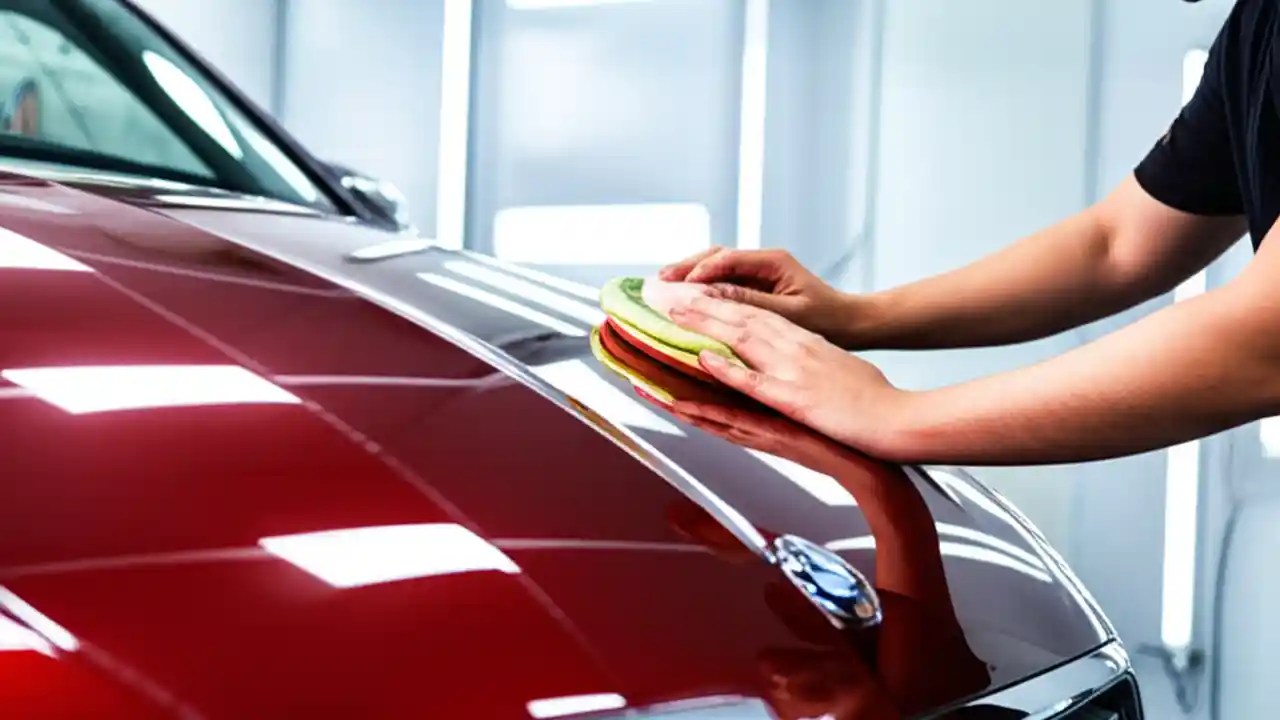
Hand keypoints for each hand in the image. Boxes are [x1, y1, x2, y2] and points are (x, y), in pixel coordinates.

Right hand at [659, 247, 863, 346]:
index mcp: (774, 261)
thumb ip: (749, 302)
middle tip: (661, 280)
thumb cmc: (827, 319)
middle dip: (687, 267)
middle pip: (716, 256)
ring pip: (717, 266)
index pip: (727, 259)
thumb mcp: (788, 313)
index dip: (700, 272)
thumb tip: (712, 296)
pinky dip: (703, 287)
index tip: (679, 287)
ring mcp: (760, 271)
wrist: (850, 323)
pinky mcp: (758, 285)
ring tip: (666, 284)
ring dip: (691, 275)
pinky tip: (687, 296)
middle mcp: (764, 261)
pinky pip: (724, 280)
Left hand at [668, 295, 911, 458]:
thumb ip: (814, 357)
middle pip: (742, 317)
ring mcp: (793, 372)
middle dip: (703, 304)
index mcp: (806, 340)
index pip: (757, 311)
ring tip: (672, 314)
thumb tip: (801, 351)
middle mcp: (796, 348)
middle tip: (670, 293)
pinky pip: (753, 382)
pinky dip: (726, 369)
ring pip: (741, 339)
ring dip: (704, 325)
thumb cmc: (873, 398)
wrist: (897, 418)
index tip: (697, 291)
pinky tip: (702, 358)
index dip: (725, 300)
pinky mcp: (794, 399)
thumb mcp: (839, 366)